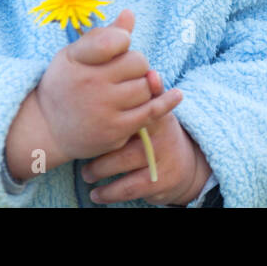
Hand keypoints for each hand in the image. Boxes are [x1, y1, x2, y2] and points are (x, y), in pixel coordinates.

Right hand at [35, 9, 182, 162]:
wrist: (47, 129)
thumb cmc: (65, 84)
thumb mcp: (75, 55)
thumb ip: (103, 36)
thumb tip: (130, 14)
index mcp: (77, 59)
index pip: (115, 40)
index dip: (123, 40)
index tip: (119, 45)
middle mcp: (89, 83)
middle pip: (138, 63)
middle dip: (136, 64)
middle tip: (123, 72)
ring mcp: (104, 109)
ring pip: (145, 87)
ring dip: (144, 85)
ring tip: (128, 88)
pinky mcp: (115, 130)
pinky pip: (150, 112)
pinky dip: (166, 102)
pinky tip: (177, 94)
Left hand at [81, 69, 210, 205]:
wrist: (183, 166)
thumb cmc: (156, 134)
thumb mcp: (155, 114)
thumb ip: (144, 94)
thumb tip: (148, 72)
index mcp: (158, 115)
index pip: (145, 102)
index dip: (139, 96)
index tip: (128, 91)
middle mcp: (161, 135)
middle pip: (125, 132)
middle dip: (101, 141)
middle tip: (83, 148)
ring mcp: (161, 159)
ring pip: (121, 162)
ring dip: (99, 169)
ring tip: (86, 173)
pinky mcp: (158, 182)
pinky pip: (127, 188)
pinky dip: (108, 193)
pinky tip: (95, 194)